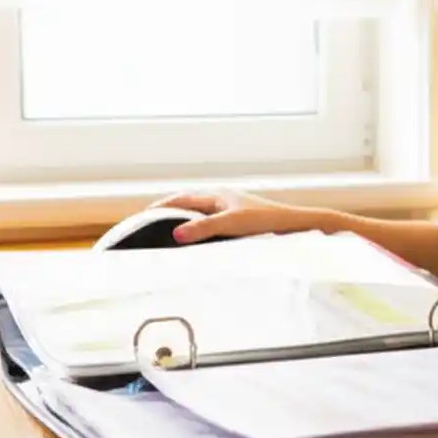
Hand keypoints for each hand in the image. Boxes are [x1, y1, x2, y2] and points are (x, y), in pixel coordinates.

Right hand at [148, 190, 331, 243]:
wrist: (294, 225)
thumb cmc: (266, 221)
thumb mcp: (231, 224)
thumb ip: (203, 228)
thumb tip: (175, 233)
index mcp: (217, 195)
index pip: (181, 199)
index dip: (161, 207)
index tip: (143, 216)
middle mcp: (222, 200)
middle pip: (188, 204)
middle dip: (169, 213)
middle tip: (150, 225)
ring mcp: (231, 210)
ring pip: (200, 214)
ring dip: (184, 221)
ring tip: (169, 234)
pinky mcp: (239, 221)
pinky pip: (211, 224)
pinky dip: (199, 230)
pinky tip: (199, 242)